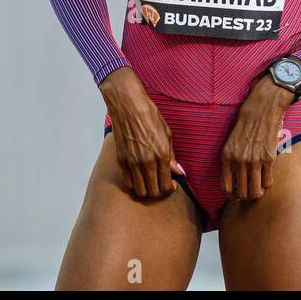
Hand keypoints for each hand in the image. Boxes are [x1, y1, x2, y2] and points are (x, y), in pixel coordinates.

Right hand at [99, 68, 183, 197]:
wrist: (129, 106)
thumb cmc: (150, 117)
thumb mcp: (167, 135)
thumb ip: (172, 157)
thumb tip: (179, 172)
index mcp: (161, 156)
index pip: (166, 186)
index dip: (170, 188)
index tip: (172, 183)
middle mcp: (146, 162)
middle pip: (153, 192)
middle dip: (159, 192)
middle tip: (161, 183)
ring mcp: (132, 163)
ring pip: (140, 191)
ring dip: (147, 190)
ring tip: (150, 181)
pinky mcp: (121, 161)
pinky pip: (128, 182)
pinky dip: (135, 184)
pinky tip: (140, 176)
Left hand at [222, 76, 293, 201]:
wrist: (261, 109)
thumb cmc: (246, 126)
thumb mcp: (231, 143)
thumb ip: (230, 161)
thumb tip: (234, 182)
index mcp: (226, 157)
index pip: (226, 187)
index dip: (231, 196)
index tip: (237, 196)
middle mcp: (239, 161)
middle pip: (242, 193)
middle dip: (246, 196)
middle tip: (250, 193)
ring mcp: (254, 161)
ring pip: (256, 191)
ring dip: (258, 193)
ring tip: (259, 190)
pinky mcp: (269, 158)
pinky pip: (268, 182)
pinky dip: (268, 184)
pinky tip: (267, 179)